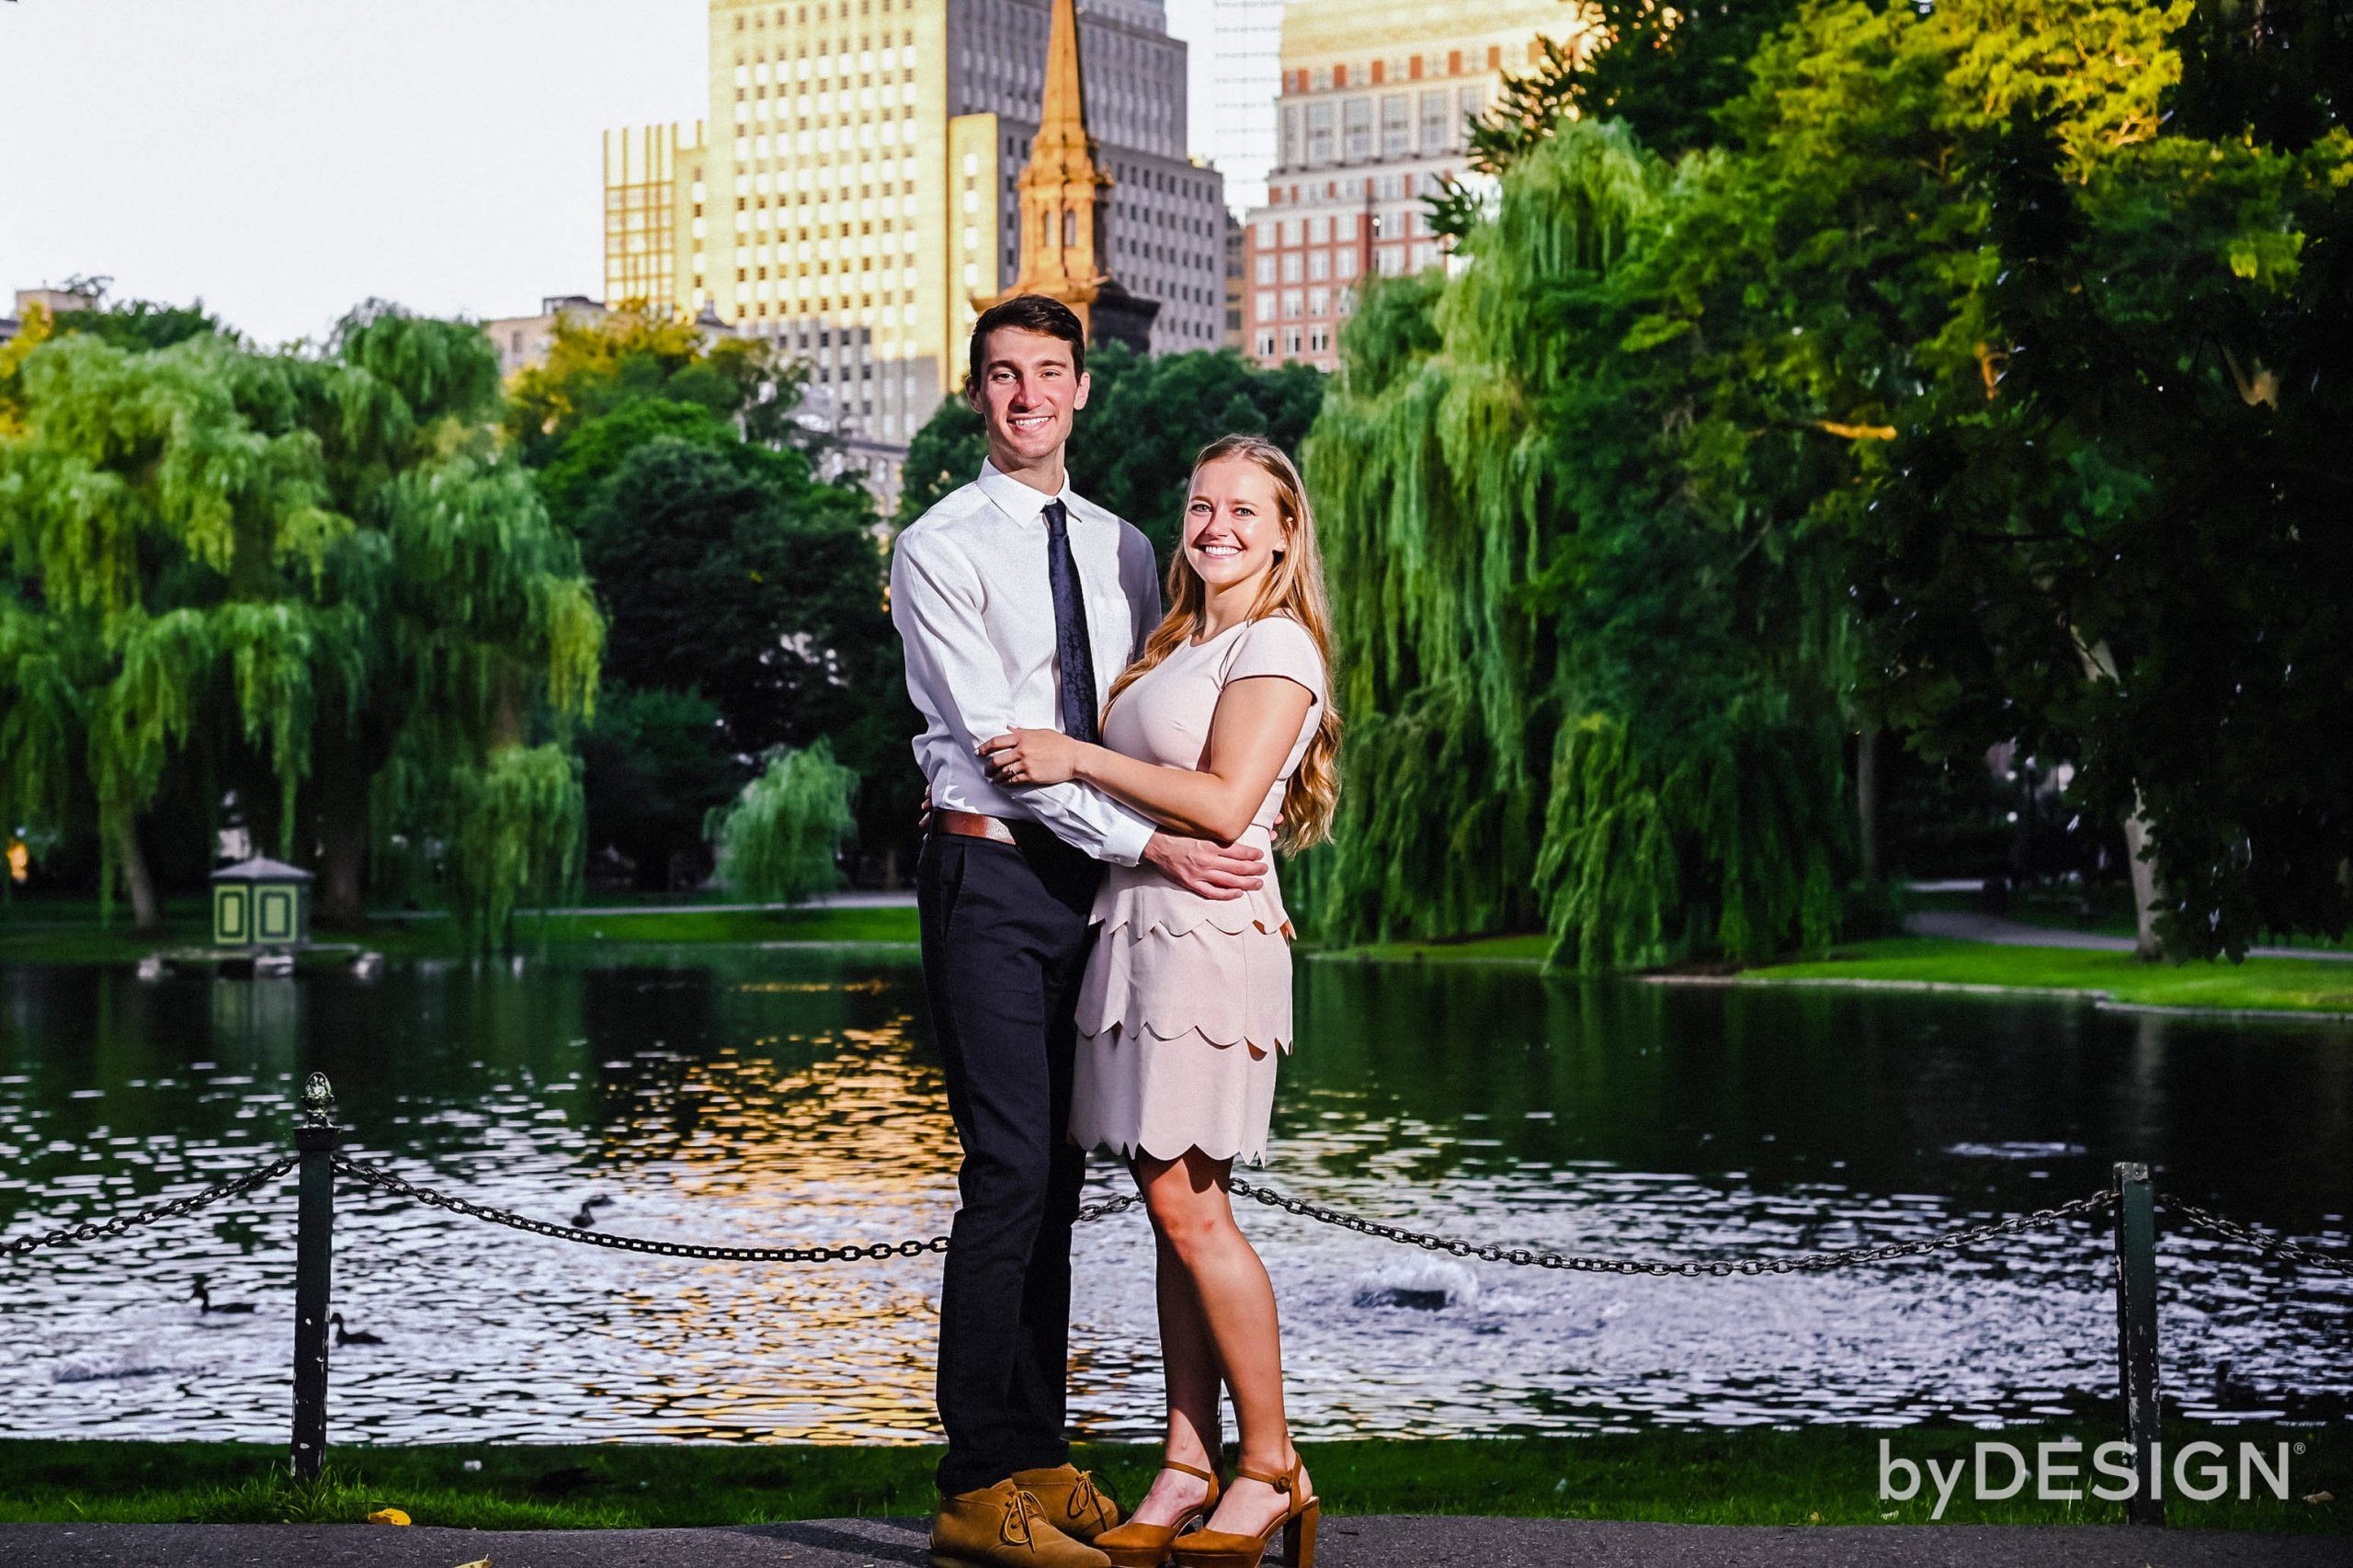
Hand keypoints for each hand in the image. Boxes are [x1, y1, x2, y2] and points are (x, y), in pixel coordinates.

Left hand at [979, 728, 1082, 786]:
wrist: (1075, 757)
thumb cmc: (1060, 744)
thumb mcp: (1041, 732)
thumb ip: (1023, 732)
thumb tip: (1009, 728)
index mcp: (1023, 737)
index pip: (997, 741)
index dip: (985, 747)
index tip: (979, 752)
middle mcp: (1022, 750)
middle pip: (996, 759)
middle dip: (988, 766)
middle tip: (986, 770)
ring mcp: (1026, 763)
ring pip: (1003, 772)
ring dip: (995, 777)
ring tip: (993, 779)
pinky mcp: (1031, 776)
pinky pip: (1013, 780)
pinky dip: (1006, 783)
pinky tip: (1003, 784)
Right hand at [1142, 832, 1266, 899]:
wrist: (1155, 845)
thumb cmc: (1176, 834)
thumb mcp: (1197, 830)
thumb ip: (1214, 836)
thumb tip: (1234, 838)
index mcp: (1209, 844)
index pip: (1237, 851)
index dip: (1251, 854)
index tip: (1260, 854)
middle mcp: (1206, 860)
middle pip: (1237, 867)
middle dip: (1254, 869)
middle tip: (1264, 869)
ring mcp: (1199, 873)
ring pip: (1228, 881)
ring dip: (1246, 883)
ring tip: (1258, 883)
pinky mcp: (1191, 883)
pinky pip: (1212, 892)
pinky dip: (1226, 894)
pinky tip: (1237, 893)